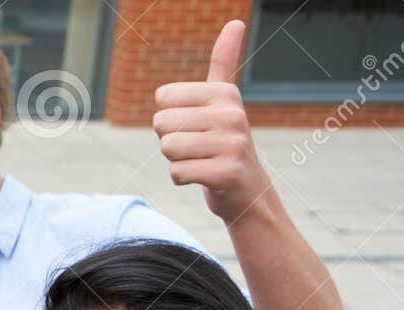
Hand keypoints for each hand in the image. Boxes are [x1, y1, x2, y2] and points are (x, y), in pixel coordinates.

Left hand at [153, 20, 272, 224]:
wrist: (247, 190)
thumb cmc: (225, 142)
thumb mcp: (225, 100)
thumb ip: (225, 62)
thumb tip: (235, 21)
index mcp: (225, 93)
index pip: (163, 98)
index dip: (170, 117)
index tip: (195, 127)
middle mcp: (232, 114)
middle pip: (161, 123)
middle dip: (171, 140)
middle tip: (197, 148)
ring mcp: (232, 143)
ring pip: (168, 148)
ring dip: (176, 160)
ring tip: (201, 161)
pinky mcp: (226, 172)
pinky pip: (177, 173)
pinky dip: (183, 179)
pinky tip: (204, 177)